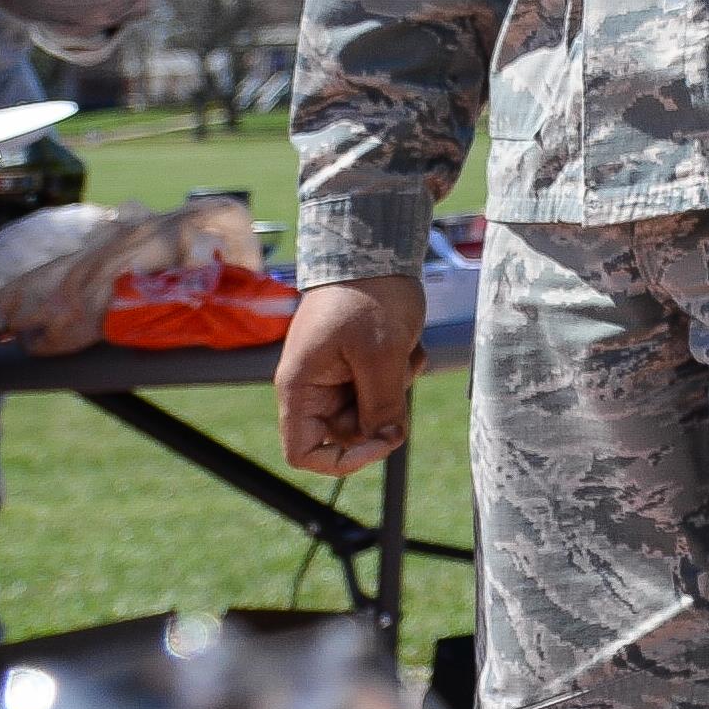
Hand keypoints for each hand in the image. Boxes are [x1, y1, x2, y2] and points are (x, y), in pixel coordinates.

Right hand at [276, 277, 428, 473]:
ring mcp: (337, 375)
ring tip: (403, 351)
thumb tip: (389, 439)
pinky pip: (385, 387)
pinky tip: (408, 343)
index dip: (343, 460)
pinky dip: (402, 371)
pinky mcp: (360, 363)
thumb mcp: (380, 353)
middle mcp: (313, 386)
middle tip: (399, 376)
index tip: (383, 441)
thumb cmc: (369, 295)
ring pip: (372, 410)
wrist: (378, 249)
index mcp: (300, 387)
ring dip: (396, 388)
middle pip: (347, 432)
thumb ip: (382, 402)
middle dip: (382, 413)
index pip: (304, 452)